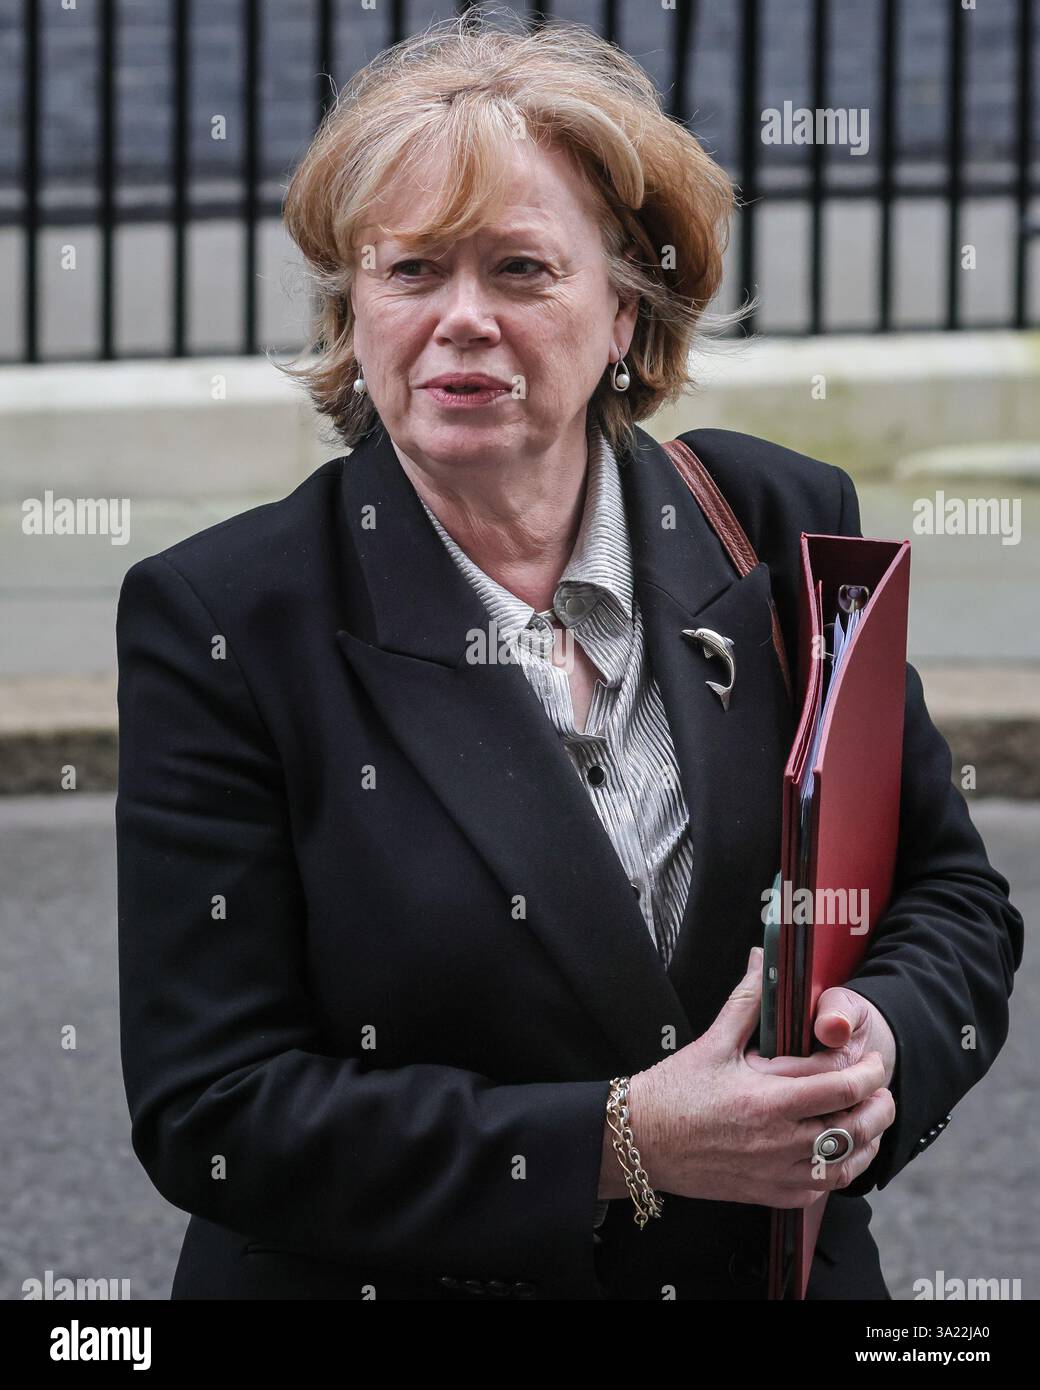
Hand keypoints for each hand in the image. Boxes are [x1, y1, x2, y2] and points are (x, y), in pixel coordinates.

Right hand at [626, 950, 895, 1208]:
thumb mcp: (713, 1042)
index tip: (870, 1058)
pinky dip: (841, 1170)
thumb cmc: (674, 1090)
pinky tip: (840, 1151)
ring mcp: (776, 1172)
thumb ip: (748, 1001)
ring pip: (846, 1164)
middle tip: (880, 1087)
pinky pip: (823, 1190)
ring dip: (867, 1140)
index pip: (841, 1086)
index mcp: (767, 1099)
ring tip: (869, 1118)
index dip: (867, 1071)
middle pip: (855, 1127)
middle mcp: (777, 1140)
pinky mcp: (770, 1194)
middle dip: (878, 1105)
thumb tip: (763, 959)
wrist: (641, 1140)